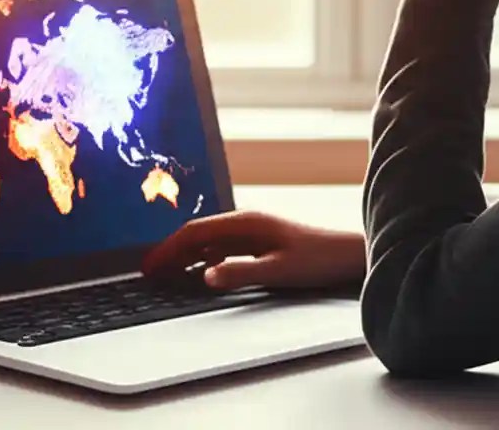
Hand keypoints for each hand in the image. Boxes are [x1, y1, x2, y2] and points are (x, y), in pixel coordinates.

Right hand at [141, 211, 366, 291]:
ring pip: (208, 242)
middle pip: (197, 234)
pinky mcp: (260, 243)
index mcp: (245, 222)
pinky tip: (201, 272)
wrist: (349, 255)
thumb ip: (241, 272)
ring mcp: (252, 232)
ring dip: (186, 255)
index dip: (168, 249)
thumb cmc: (319, 258)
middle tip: (148, 271)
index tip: (149, 265)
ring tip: (166, 272)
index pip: (194, 232)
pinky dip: (204, 259)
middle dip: (171, 251)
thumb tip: (205, 276)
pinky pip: (222, 248)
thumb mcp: (278, 270)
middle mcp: (245, 222)